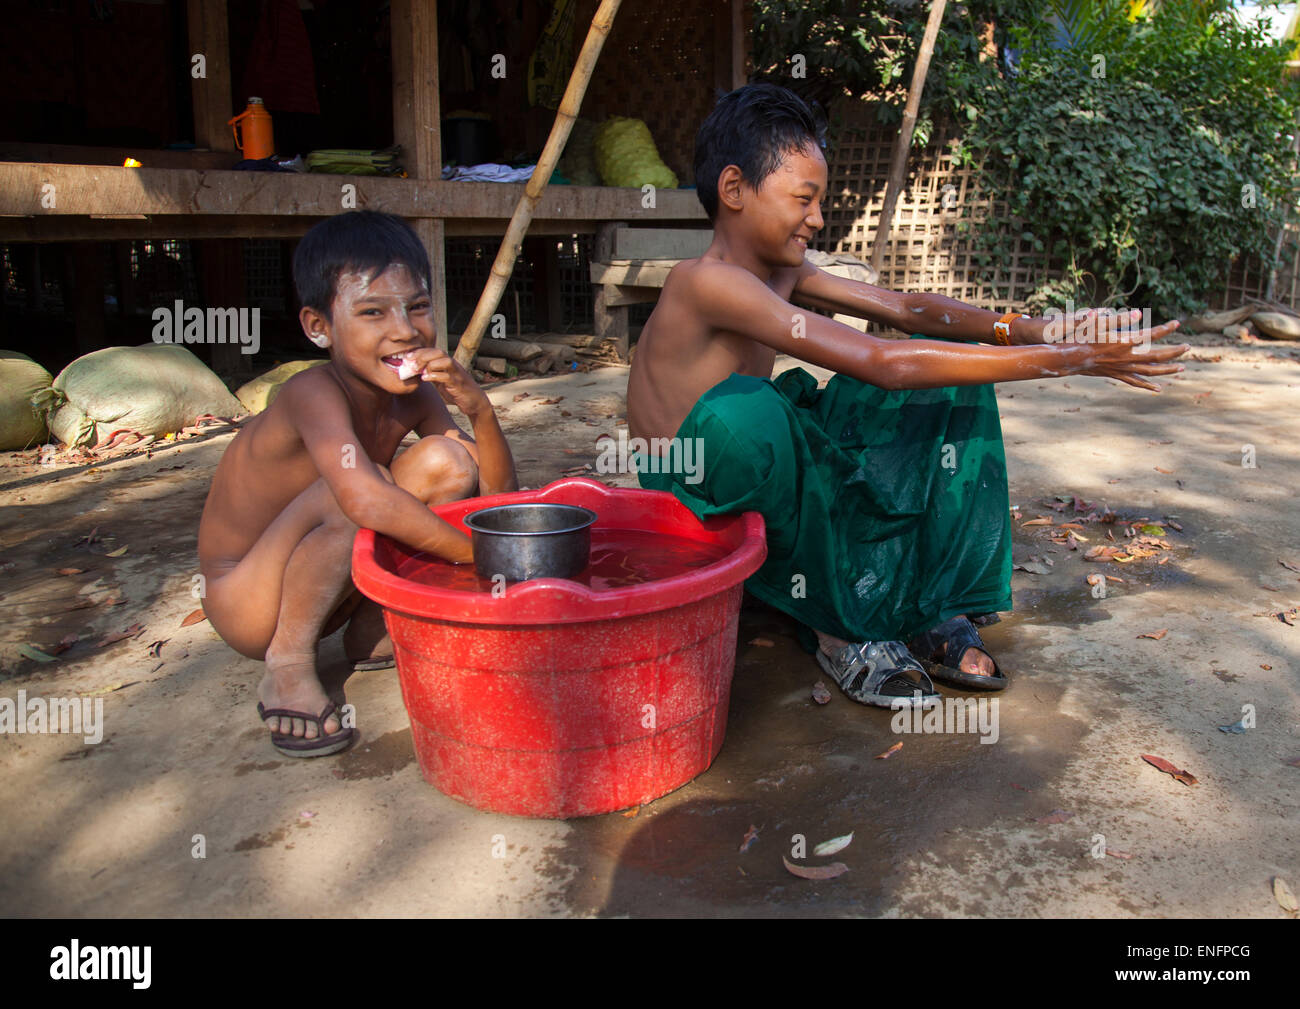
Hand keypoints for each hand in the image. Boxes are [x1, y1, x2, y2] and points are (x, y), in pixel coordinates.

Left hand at [404, 348, 491, 416]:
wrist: (475, 403)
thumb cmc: (457, 391)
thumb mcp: (441, 381)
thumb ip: (431, 374)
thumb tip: (415, 371)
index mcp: (448, 363)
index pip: (433, 351)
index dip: (419, 352)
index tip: (407, 357)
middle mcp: (453, 366)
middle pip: (438, 352)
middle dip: (423, 355)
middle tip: (410, 363)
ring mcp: (457, 374)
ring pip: (445, 361)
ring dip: (429, 364)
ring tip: (418, 371)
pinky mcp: (459, 384)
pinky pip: (447, 376)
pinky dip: (435, 376)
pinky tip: (425, 379)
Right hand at [1073, 319, 1189, 391]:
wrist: (1068, 358)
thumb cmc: (1081, 338)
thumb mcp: (1098, 324)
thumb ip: (1119, 318)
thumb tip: (1140, 313)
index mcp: (1123, 343)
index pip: (1151, 335)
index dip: (1166, 329)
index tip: (1177, 323)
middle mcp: (1125, 358)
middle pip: (1156, 356)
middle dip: (1174, 352)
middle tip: (1188, 347)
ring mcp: (1121, 368)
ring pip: (1149, 372)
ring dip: (1167, 370)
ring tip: (1181, 368)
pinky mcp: (1115, 374)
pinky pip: (1135, 381)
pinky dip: (1147, 385)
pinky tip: (1157, 389)